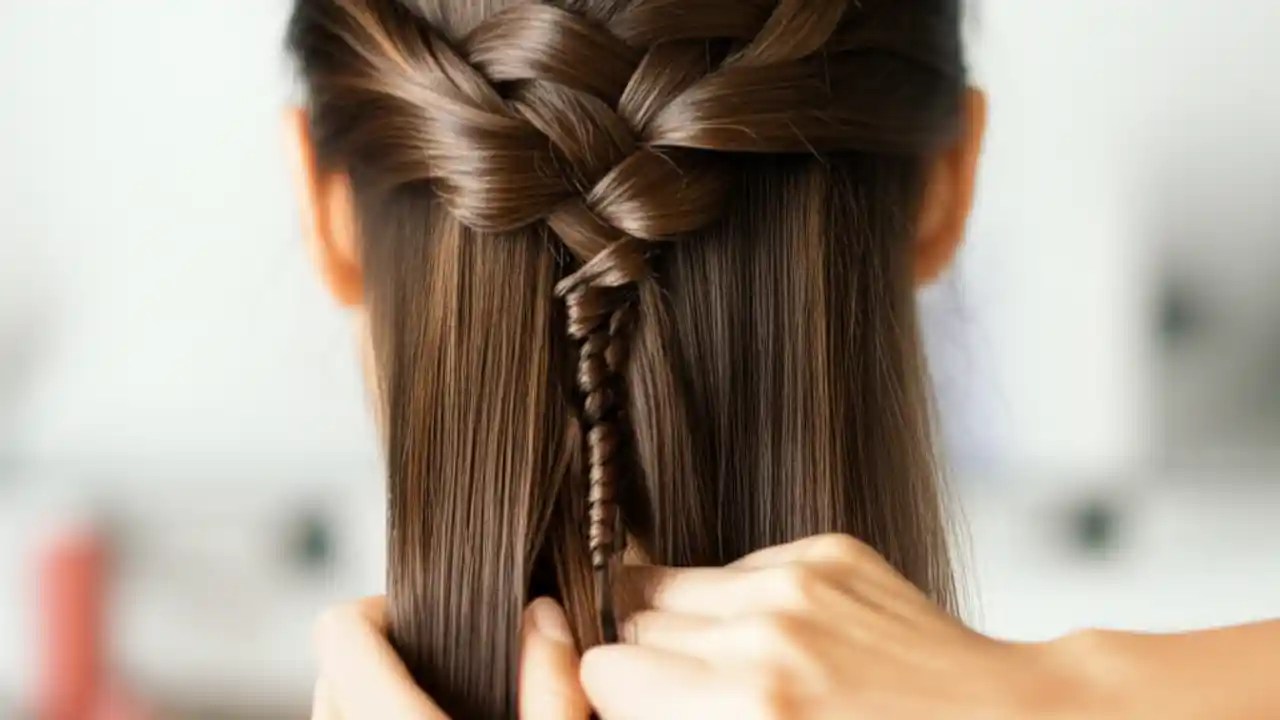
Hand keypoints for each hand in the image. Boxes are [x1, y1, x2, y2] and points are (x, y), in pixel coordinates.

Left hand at [310, 596, 587, 718]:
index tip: (430, 614)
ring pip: (331, 711)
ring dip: (370, 698)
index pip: (339, 632)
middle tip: (444, 667)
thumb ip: (551, 687)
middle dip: (381, 657)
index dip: (385, 608)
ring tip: (435, 705)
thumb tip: (544, 616)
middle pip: (329, 670)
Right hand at [582, 534, 1074, 719]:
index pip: (605, 669)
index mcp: (743, 708)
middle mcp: (763, 635)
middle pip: (632, 618)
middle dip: (648, 655)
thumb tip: (615, 679)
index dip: (617, 692)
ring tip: (735, 661)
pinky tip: (785, 638)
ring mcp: (798, 582)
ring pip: (674, 580)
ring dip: (687, 620)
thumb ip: (679, 717)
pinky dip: (742, 599)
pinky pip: (736, 566)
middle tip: (692, 689)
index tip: (637, 703)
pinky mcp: (827, 551)